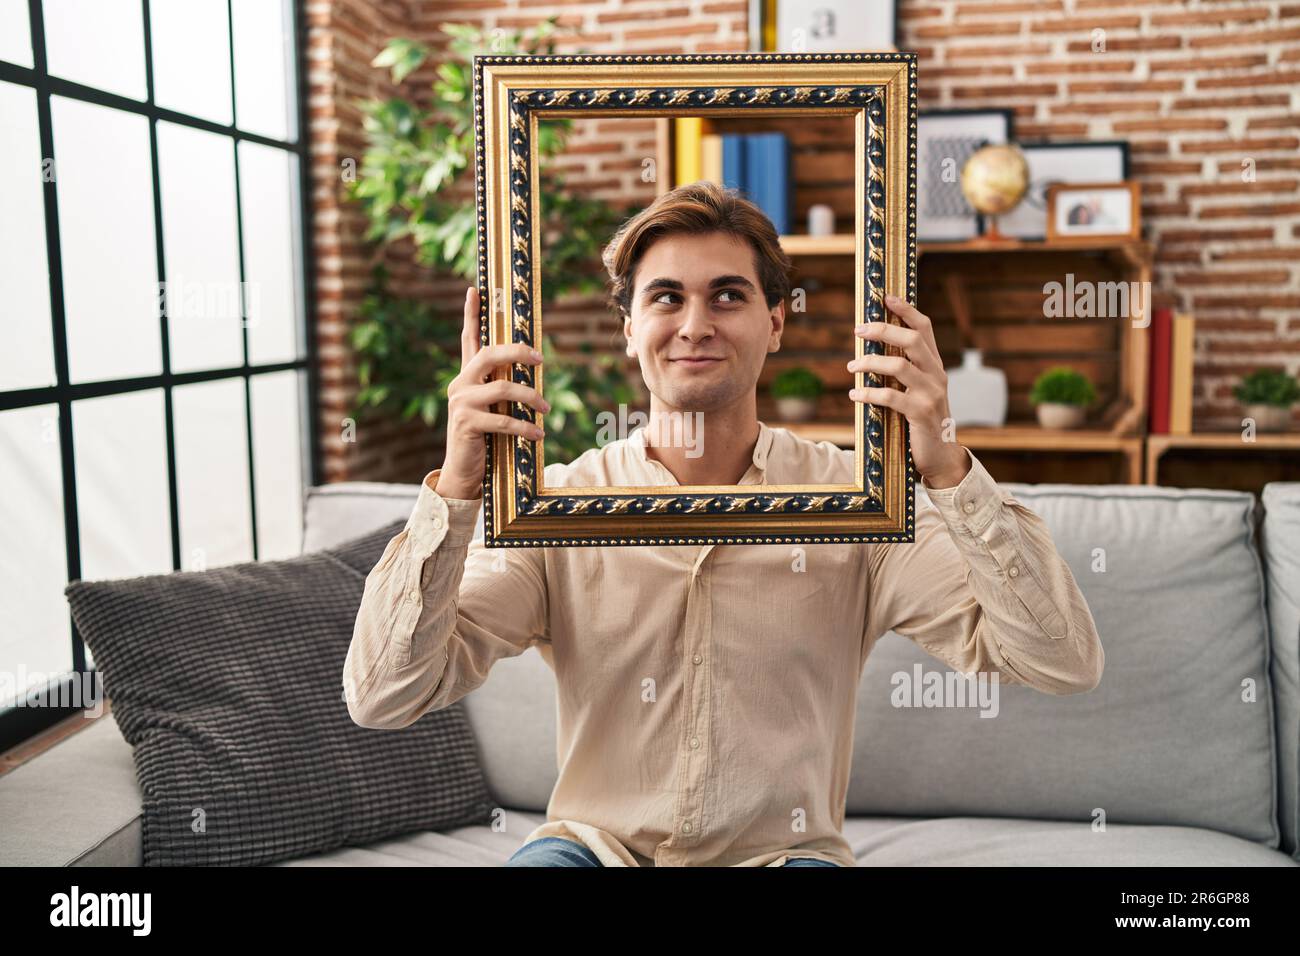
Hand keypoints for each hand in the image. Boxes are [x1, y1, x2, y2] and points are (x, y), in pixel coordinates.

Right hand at [435, 287, 548, 499]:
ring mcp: (461, 403)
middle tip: (541, 359)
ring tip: (546, 408)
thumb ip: (503, 389)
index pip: (468, 339)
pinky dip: (525, 426)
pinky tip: (539, 434)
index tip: (474, 289)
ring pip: (502, 387)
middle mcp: (460, 384)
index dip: (471, 314)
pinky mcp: (467, 423)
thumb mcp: (493, 408)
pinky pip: (503, 419)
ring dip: (530, 397)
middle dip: (518, 351)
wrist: (463, 472)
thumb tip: (534, 372)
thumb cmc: (484, 439)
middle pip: (490, 354)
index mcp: (466, 377)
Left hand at [847, 294, 970, 489]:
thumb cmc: (921, 418)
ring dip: (870, 363)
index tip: (886, 297)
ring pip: (899, 366)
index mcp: (934, 365)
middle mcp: (936, 375)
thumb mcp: (917, 389)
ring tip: (851, 367)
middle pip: (912, 340)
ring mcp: (931, 394)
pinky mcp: (921, 414)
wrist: (938, 454)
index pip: (924, 328)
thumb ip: (905, 369)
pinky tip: (854, 396)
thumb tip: (875, 348)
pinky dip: (869, 394)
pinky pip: (891, 397)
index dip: (906, 310)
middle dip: (882, 330)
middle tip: (858, 331)